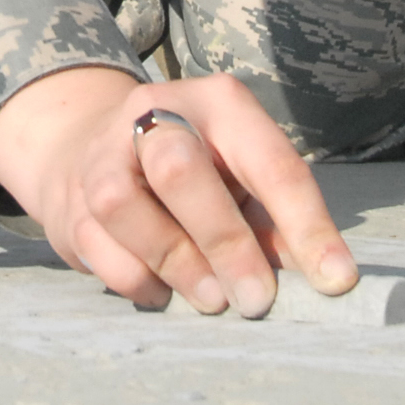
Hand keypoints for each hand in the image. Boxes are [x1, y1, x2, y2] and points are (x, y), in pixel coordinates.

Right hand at [0, 65, 356, 315]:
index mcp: (218, 104)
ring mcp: (103, 153)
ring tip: (211, 300)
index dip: (307, 224)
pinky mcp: (69, 198)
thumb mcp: (240, 176)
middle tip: (256, 301)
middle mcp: (155, 114)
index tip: (335, 280)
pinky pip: (97, 245)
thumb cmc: (193, 170)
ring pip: (124, 204)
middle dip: (224, 240)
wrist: (87, 144)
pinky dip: (137, 279)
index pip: (269, 160)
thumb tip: (311, 280)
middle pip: (180, 169)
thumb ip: (271, 222)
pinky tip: (163, 292)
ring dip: (175, 262)